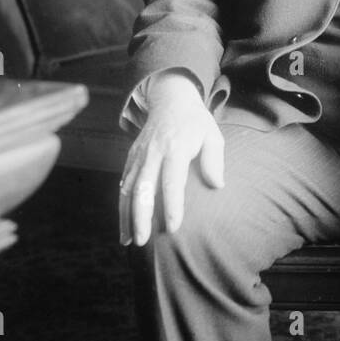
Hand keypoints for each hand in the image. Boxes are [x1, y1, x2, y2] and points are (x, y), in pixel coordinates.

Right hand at [119, 72, 223, 245]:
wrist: (170, 100)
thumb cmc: (195, 122)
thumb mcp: (213, 134)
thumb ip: (215, 159)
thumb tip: (217, 185)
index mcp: (175, 147)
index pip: (172, 180)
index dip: (172, 205)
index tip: (173, 228)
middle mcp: (153, 153)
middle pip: (143, 187)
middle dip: (141, 215)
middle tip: (143, 240)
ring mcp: (139, 156)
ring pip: (128, 189)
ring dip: (126, 215)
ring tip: (129, 241)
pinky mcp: (131, 158)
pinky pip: (123, 184)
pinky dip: (122, 206)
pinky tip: (124, 227)